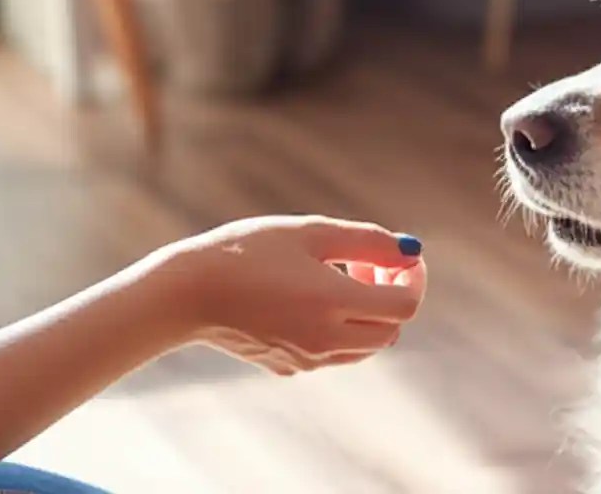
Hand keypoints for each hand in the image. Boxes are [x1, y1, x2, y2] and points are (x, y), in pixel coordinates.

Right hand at [159, 215, 426, 374]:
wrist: (186, 293)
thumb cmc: (247, 251)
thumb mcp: (311, 232)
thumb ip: (368, 240)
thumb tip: (411, 251)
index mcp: (333, 302)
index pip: (405, 305)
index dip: (414, 279)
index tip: (402, 257)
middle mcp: (326, 339)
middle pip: (391, 329)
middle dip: (392, 294)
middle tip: (366, 261)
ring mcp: (308, 360)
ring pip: (366, 346)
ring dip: (368, 314)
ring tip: (337, 276)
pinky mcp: (289, 367)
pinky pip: (335, 353)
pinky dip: (342, 329)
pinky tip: (311, 299)